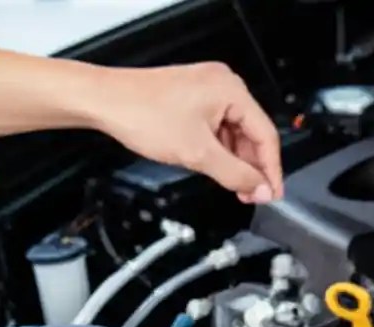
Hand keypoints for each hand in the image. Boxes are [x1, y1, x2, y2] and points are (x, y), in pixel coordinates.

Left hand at [89, 62, 282, 202]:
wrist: (102, 100)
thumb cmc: (141, 113)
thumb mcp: (197, 153)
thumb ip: (235, 174)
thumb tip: (260, 189)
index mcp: (231, 90)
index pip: (266, 135)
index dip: (271, 170)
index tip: (271, 194)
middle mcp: (223, 85)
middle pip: (252, 133)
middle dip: (252, 166)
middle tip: (251, 194)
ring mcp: (207, 90)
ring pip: (234, 132)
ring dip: (235, 160)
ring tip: (233, 185)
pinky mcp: (193, 97)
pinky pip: (218, 127)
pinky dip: (219, 149)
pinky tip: (216, 166)